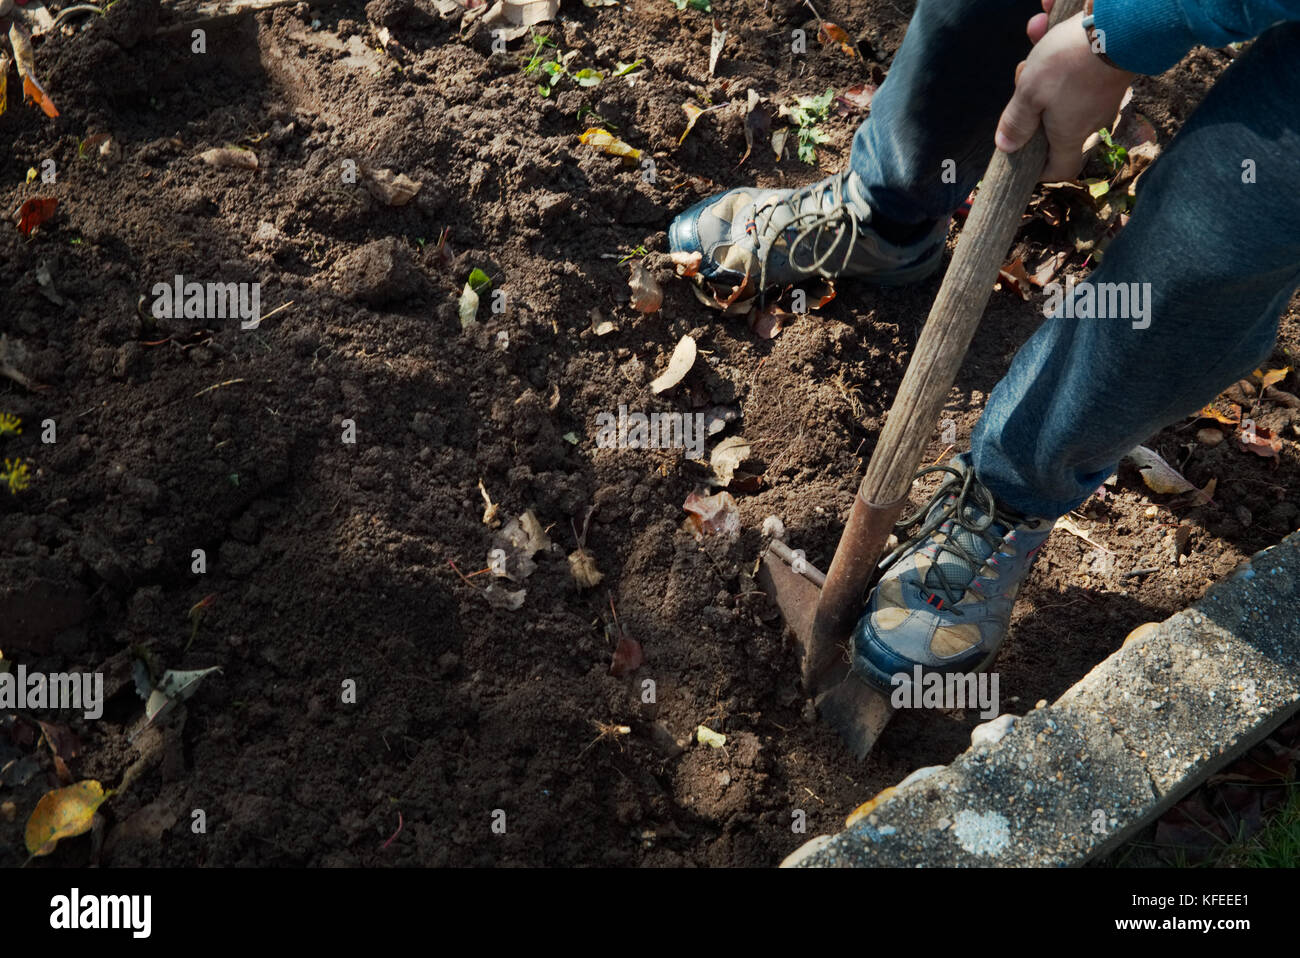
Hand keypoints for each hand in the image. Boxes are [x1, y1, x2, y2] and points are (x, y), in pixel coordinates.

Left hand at [995, 0, 1135, 181]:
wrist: (1123, 24)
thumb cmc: (1071, 62)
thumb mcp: (1031, 92)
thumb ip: (1017, 120)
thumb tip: (1006, 146)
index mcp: (1070, 134)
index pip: (1061, 168)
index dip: (1042, 171)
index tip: (1024, 159)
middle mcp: (1091, 119)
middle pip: (1054, 121)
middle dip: (1032, 98)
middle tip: (1023, 72)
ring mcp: (1104, 96)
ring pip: (1064, 86)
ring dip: (1044, 62)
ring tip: (1036, 30)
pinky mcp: (1112, 71)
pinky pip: (1080, 63)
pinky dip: (1064, 44)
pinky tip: (1049, 15)